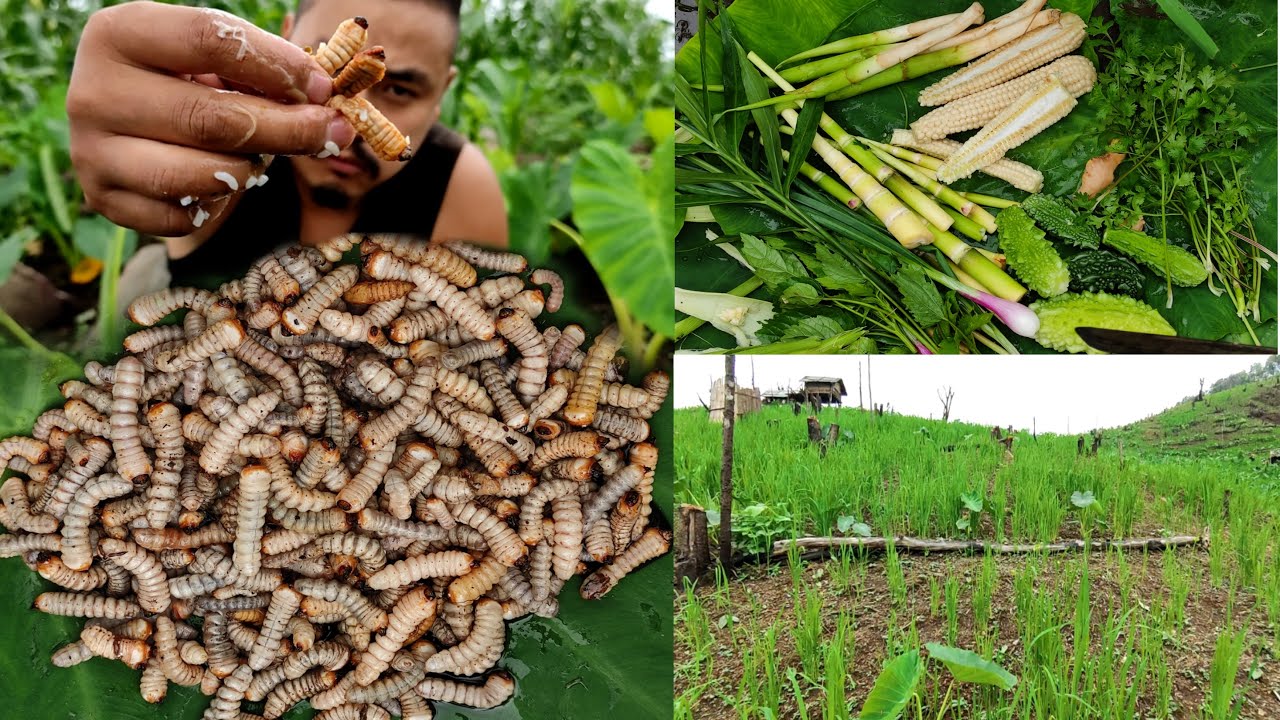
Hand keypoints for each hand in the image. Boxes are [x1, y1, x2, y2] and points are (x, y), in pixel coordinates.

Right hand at [67, 2, 355, 235]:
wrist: (119, 116)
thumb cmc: (180, 77)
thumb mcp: (210, 57)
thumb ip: (262, 69)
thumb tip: (324, 98)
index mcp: (118, 33)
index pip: (210, 41)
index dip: (277, 65)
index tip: (321, 86)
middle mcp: (93, 92)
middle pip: (214, 118)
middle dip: (288, 128)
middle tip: (334, 131)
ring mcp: (92, 151)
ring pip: (202, 174)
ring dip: (250, 169)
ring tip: (260, 155)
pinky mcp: (103, 199)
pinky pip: (183, 217)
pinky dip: (216, 204)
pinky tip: (217, 181)